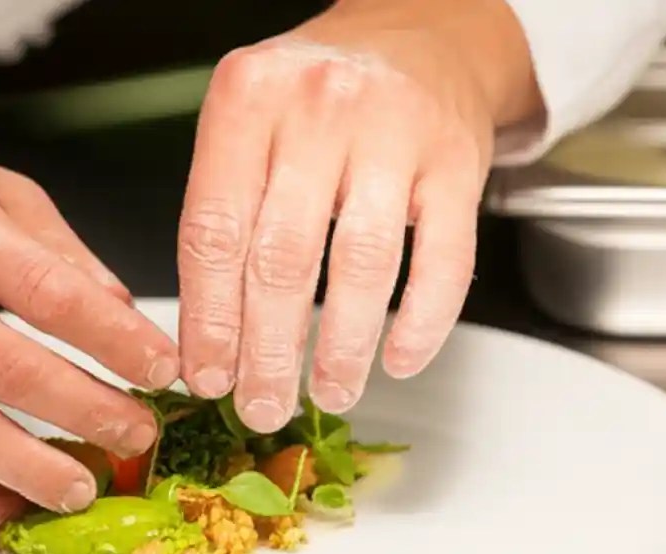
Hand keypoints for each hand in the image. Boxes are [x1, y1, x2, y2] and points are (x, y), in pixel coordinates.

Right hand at [0, 129, 178, 531]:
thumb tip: (122, 308)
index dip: (110, 336)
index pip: (42, 291)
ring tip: (88, 486)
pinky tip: (6, 513)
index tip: (161, 366)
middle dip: (86, 409)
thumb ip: (57, 244)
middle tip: (141, 431)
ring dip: (32, 469)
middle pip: (5, 369)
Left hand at [177, 0, 539, 430]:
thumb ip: (224, 212)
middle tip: (261, 405)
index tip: (208, 376)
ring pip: (361, 265)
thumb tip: (211, 338)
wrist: (419, 37)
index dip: (209, 319)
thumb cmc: (320, 98)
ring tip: (330, 393)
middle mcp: (318, 108)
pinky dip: (423, 323)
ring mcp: (395, 133)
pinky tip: (400, 360)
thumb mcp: (248, 124)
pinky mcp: (457, 162)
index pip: (214, 231)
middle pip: (281, 257)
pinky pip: (443, 260)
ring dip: (342, 348)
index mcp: (248, 100)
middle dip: (268, 352)